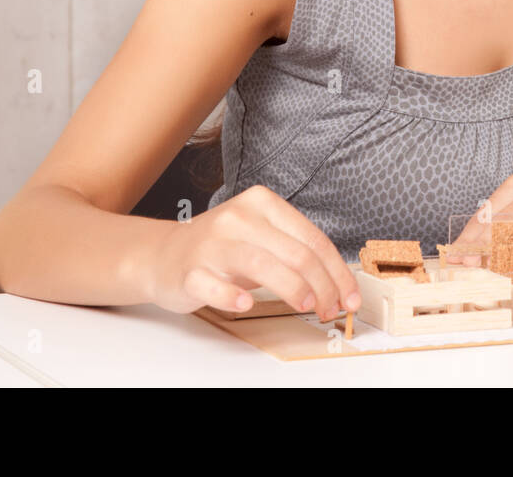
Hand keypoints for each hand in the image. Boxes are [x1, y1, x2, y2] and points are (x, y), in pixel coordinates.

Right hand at [146, 185, 360, 320]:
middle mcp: (238, 217)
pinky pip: (213, 284)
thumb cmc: (222, 249)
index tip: (348, 296)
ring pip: (261, 264)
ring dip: (292, 289)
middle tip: (330, 309)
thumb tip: (338, 284)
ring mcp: (212, 243)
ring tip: (306, 306)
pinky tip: (246, 303)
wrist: (164, 254)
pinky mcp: (189, 269)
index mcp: (262, 203)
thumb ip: (295, 252)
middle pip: (294, 253)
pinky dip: (231, 295)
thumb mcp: (262, 238)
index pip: (312, 239)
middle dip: (322, 286)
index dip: (337, 272)